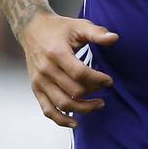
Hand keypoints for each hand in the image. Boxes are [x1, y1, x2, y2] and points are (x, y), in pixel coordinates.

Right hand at [17, 13, 118, 127]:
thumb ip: (97, 33)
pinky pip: (48, 110)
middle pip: (74, 91)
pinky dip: (61, 120)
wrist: (32, 29)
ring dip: (83, 109)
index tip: (109, 80)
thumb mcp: (78, 26)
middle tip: (104, 89)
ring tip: (98, 104)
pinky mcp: (36, 88)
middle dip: (93, 92)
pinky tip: (75, 123)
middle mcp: (46, 70)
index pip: (80, 74)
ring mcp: (39, 81)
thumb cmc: (59, 28)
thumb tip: (115, 38)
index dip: (97, 80)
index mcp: (57, 53)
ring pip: (63, 104)